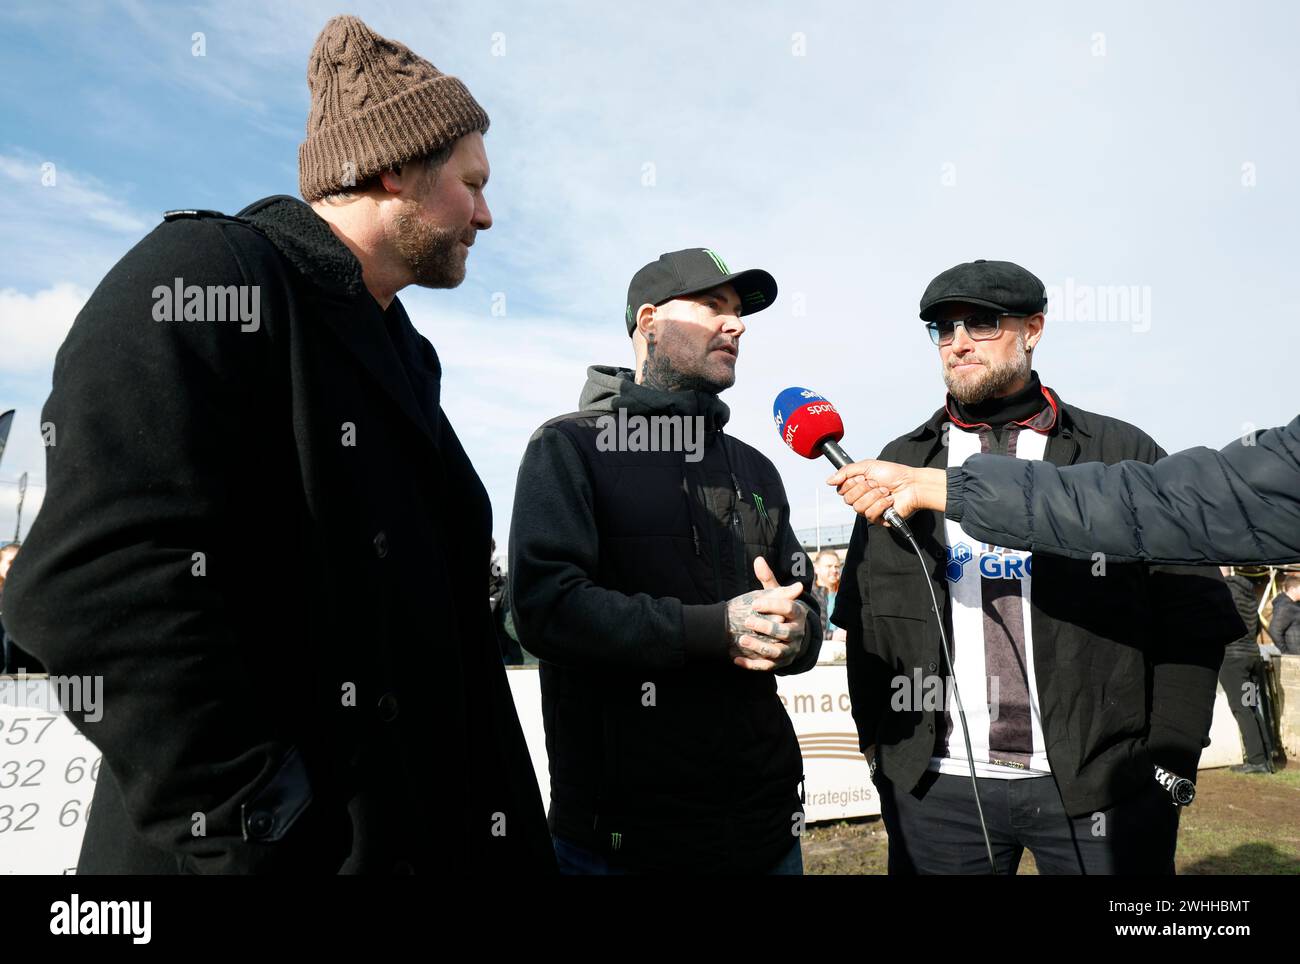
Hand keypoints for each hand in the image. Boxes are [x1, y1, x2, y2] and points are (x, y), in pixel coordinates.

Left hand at [727, 556, 809, 671]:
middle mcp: (797, 633)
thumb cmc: (780, 611)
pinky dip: (751, 665)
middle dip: (767, 627)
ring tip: (742, 640)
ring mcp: (789, 650)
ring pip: (777, 652)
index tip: (755, 603)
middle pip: (785, 632)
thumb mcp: (776, 595)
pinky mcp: (780, 664)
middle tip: (748, 621)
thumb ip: (767, 580)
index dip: (774, 605)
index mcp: (798, 614)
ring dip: (759, 647)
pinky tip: (736, 660)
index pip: (790, 609)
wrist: (792, 636)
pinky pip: (766, 667)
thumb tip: (758, 560)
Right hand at [824, 460, 945, 524]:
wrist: (911, 484)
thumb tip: (829, 480)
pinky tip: (889, 500)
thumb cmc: (893, 474)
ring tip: (885, 491)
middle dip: (864, 489)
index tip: (863, 477)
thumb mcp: (867, 466)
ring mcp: (869, 509)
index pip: (841, 490)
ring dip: (874, 496)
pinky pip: (870, 514)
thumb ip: (846, 472)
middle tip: (876, 483)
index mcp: (857, 486)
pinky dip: (881, 504)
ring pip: (858, 507)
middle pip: (848, 499)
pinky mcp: (878, 519)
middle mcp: (861, 498)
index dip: (851, 483)